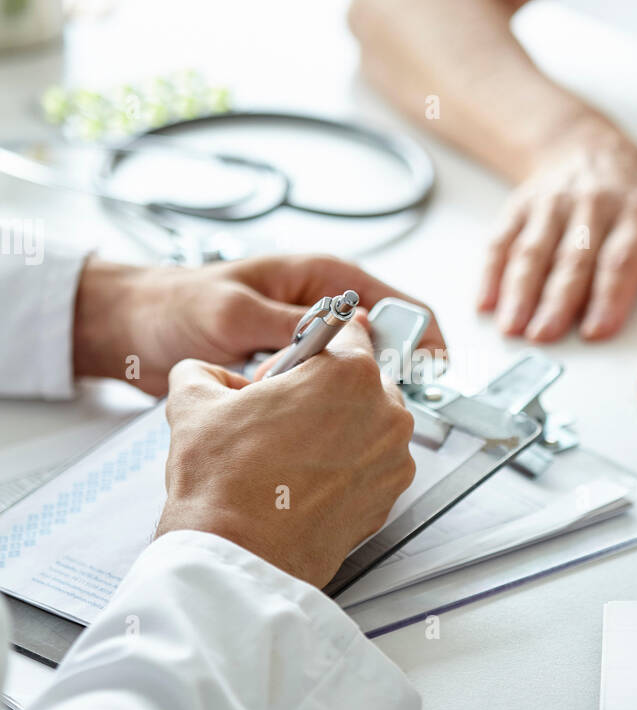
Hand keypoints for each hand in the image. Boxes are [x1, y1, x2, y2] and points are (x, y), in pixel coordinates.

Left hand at [73, 253, 444, 395]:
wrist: (132, 329)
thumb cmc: (177, 303)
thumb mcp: (234, 310)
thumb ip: (286, 323)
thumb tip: (338, 337)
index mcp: (321, 279)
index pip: (392, 304)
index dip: (421, 338)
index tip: (431, 372)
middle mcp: (321, 313)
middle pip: (380, 348)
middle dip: (382, 379)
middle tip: (382, 409)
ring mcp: (307, 349)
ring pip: (350, 380)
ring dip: (344, 402)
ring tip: (334, 420)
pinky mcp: (288, 379)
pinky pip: (319, 399)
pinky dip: (318, 415)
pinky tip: (310, 430)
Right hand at [156, 319, 414, 586]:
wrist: (238, 555)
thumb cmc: (224, 484)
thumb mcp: (194, 403)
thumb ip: (205, 371)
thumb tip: (209, 375)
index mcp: (348, 372)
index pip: (345, 330)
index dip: (306, 346)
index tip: (291, 365)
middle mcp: (385, 411)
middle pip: (360, 379)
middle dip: (325, 390)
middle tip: (282, 414)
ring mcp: (393, 458)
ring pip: (371, 423)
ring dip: (339, 428)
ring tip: (290, 451)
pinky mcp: (390, 497)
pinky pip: (374, 464)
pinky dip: (348, 466)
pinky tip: (306, 479)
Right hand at [477, 116, 636, 341]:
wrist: (587, 145)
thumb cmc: (636, 191)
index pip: (620, 258)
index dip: (608, 296)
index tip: (598, 330)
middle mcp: (592, 205)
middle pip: (572, 259)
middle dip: (557, 301)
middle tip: (546, 336)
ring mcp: (551, 206)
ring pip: (533, 251)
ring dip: (519, 291)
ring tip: (512, 326)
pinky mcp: (520, 208)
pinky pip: (502, 241)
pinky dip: (491, 272)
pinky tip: (486, 302)